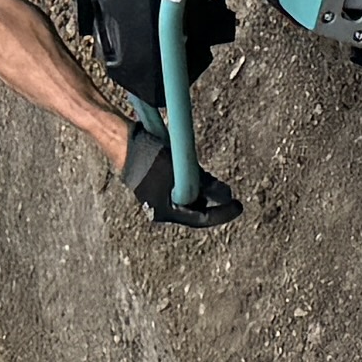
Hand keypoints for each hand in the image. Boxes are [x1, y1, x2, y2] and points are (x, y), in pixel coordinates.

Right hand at [121, 109, 244, 230]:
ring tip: (214, 180)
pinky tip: (197, 171)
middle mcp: (161, 208)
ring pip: (188, 197)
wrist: (123, 143)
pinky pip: (180, 187)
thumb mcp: (181, 170)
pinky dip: (191, 181)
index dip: (222, 213)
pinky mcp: (157, 184)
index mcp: (165, 212)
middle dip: (212, 199)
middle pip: (195, 208)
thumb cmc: (149, 157)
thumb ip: (203, 183)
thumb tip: (226, 194)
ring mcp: (158, 197)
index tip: (237, 206)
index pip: (201, 218)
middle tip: (228, 192)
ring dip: (202, 189)